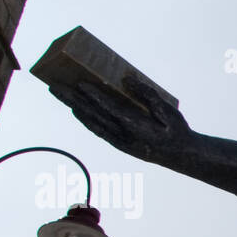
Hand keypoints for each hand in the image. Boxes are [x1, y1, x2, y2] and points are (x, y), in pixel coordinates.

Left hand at [50, 75, 191, 161]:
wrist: (181, 156)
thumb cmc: (176, 130)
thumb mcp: (168, 111)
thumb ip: (147, 94)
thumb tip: (127, 79)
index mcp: (137, 127)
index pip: (110, 109)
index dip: (94, 96)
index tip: (79, 83)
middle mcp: (124, 136)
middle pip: (93, 115)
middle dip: (73, 100)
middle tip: (54, 86)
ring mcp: (120, 142)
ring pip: (91, 122)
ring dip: (74, 107)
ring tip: (59, 93)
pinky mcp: (119, 145)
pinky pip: (98, 130)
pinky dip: (85, 119)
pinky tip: (76, 110)